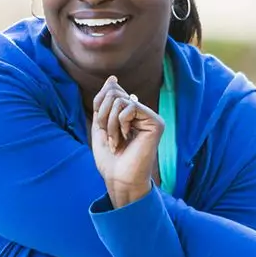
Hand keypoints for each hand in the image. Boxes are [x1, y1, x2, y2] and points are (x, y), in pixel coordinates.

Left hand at [91, 76, 165, 207]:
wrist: (119, 178)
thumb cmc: (110, 158)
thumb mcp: (100, 125)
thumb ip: (104, 102)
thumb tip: (113, 78)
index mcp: (129, 112)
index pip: (112, 91)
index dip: (99, 104)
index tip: (101, 125)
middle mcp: (141, 112)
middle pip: (114, 93)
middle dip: (103, 115)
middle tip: (109, 136)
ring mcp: (149, 117)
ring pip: (120, 100)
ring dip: (110, 124)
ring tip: (116, 141)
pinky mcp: (156, 122)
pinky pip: (130, 107)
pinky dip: (120, 124)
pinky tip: (126, 139)